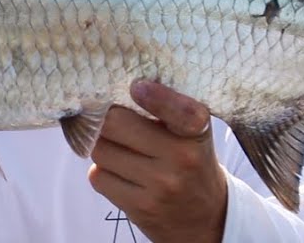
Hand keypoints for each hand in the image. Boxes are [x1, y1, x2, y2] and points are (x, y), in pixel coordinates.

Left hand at [88, 80, 228, 242]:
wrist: (206, 217)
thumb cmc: (188, 162)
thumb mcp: (190, 133)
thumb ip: (162, 108)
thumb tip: (110, 87)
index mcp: (196, 133)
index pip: (181, 111)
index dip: (156, 97)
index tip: (137, 87)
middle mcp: (182, 159)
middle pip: (114, 123)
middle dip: (104, 118)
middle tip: (108, 120)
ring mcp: (161, 186)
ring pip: (100, 150)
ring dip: (102, 146)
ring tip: (121, 151)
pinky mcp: (141, 208)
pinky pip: (97, 177)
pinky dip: (102, 173)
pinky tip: (121, 175)